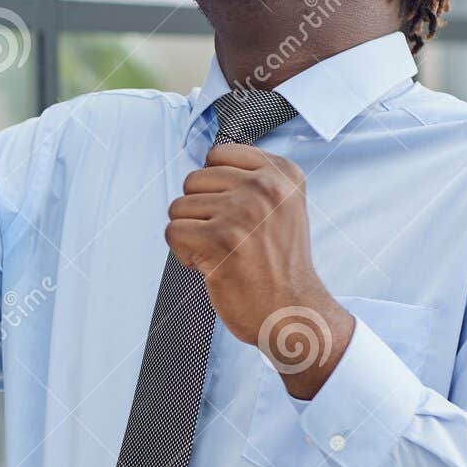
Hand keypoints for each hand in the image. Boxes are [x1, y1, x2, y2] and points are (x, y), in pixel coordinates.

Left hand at [164, 143, 353, 398]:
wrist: (293, 312)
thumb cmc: (279, 264)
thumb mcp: (283, 207)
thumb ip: (252, 178)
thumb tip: (207, 160)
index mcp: (283, 173)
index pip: (218, 154)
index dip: (213, 187)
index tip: (232, 213)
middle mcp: (265, 187)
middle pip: (193, 179)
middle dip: (199, 212)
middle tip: (226, 239)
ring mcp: (243, 211)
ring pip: (178, 206)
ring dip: (190, 234)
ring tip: (220, 253)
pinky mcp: (221, 238)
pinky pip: (173, 231)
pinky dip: (182, 253)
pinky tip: (208, 266)